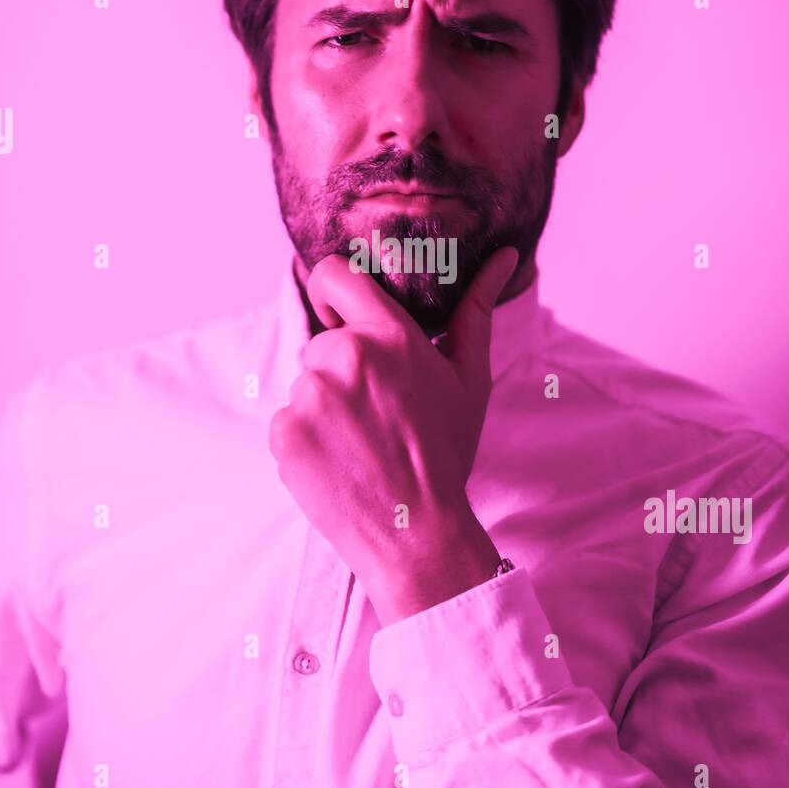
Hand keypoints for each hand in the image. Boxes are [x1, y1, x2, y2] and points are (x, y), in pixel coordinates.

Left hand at [268, 246, 518, 624]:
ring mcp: (308, 396)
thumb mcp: (469, 379)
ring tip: (361, 442)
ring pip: (307, 383)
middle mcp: (342, 358)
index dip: (336, 291)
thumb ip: (477, 310)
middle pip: (324, 340)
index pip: (334, 274)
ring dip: (325, 405)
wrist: (416, 533)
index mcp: (387, 336)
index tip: (346, 315)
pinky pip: (287, 419)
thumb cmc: (446, 453)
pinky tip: (341, 461)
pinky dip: (307, 437)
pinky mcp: (284, 433)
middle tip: (377, 411)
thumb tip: (504, 254)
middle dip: (343, 368)